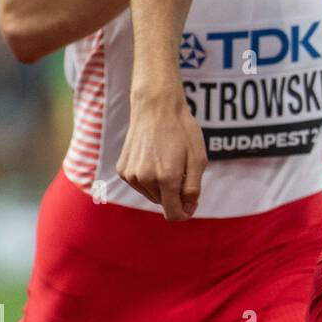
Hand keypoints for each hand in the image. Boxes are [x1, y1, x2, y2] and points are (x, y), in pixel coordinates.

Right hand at [117, 92, 206, 219]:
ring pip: (152, 195)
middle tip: (182, 169)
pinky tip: (154, 159)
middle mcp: (145, 180)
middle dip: (176, 194)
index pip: (173, 214)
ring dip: (162, 186)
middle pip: (164, 204)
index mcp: (166, 178)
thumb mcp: (198, 159)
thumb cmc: (182, 131)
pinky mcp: (123, 170)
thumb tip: (187, 210)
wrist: (155, 108)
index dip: (185, 213)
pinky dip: (149, 178)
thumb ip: (193, 189)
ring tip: (168, 161)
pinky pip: (140, 185)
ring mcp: (131, 175)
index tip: (192, 204)